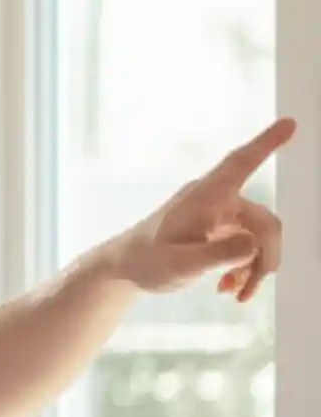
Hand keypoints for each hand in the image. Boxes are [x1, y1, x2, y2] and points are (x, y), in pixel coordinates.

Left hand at [107, 117, 295, 300]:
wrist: (126, 269)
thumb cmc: (146, 260)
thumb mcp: (180, 264)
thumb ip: (218, 255)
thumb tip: (254, 245)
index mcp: (205, 196)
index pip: (240, 163)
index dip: (266, 143)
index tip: (289, 122)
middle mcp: (217, 200)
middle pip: (265, 224)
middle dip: (264, 259)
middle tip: (247, 290)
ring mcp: (221, 216)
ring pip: (260, 240)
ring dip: (255, 270)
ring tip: (235, 295)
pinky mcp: (221, 231)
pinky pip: (249, 249)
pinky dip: (245, 270)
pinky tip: (228, 289)